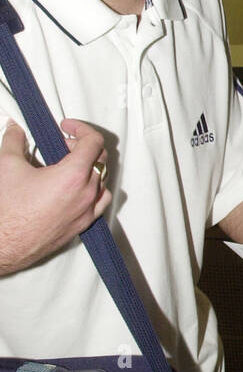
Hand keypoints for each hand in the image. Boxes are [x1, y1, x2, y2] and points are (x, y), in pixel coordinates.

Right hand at [0, 117, 111, 274]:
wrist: (4, 244)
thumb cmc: (8, 212)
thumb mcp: (8, 166)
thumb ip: (14, 140)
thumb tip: (15, 129)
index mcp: (73, 176)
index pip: (93, 142)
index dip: (80, 128)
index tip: (66, 127)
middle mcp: (86, 193)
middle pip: (100, 159)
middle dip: (82, 146)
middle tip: (62, 144)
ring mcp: (87, 211)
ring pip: (103, 179)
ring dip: (90, 166)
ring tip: (69, 164)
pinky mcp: (83, 225)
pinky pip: (100, 201)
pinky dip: (94, 188)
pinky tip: (77, 186)